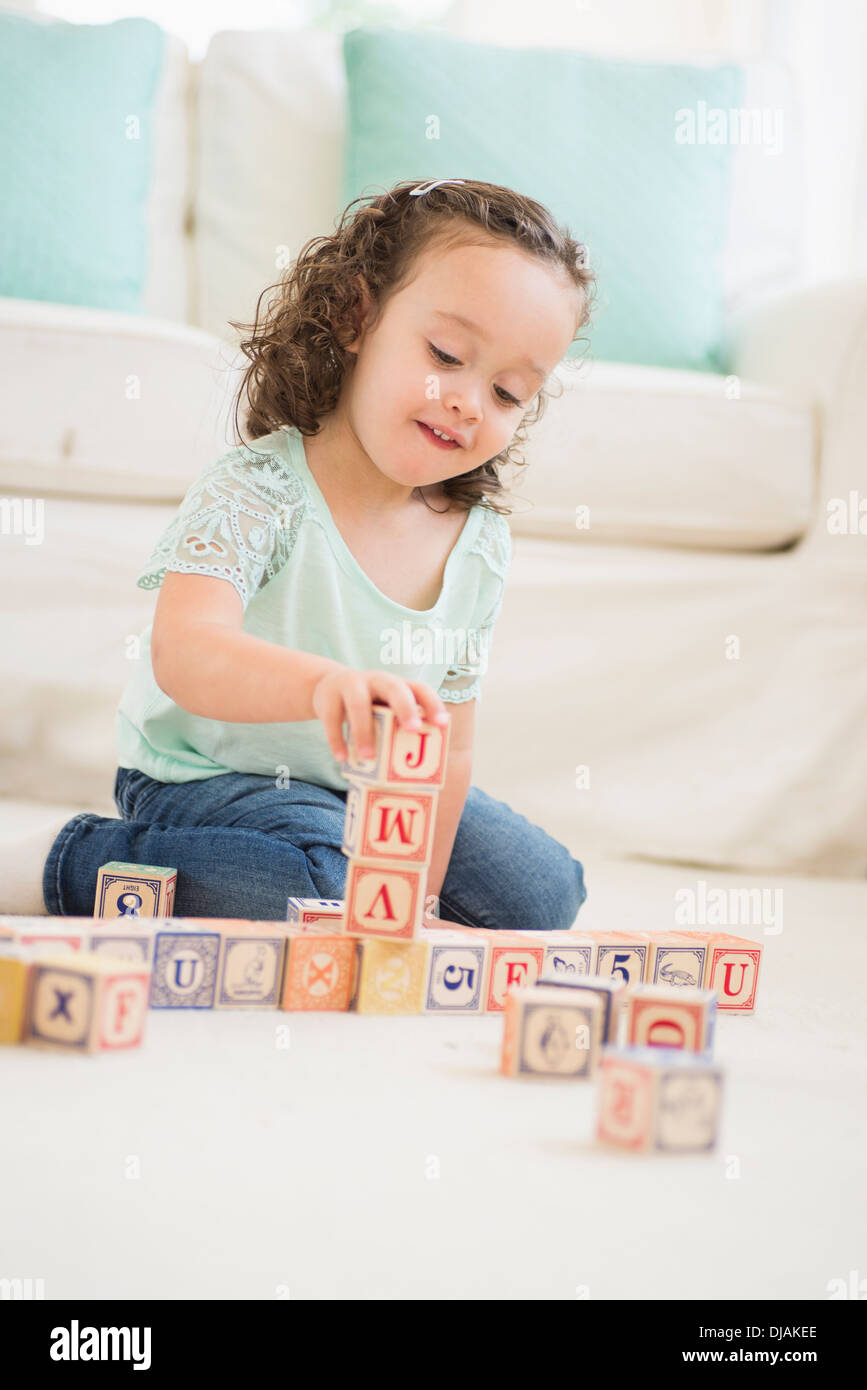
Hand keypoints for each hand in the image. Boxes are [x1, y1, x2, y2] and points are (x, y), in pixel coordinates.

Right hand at [312, 668, 448, 762]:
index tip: (442, 724)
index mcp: (396, 685)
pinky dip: (337, 739)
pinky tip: (342, 758)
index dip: (433, 704)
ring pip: (359, 704)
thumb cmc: (366, 707)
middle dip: (405, 708)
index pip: (420, 689)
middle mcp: (377, 680)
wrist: (327, 686)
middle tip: (413, 730)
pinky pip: (332, 718)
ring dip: (364, 732)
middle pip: (394, 688)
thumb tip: (412, 769)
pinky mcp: (328, 696)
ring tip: (368, 757)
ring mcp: (351, 684)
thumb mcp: (383, 710)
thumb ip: (395, 727)